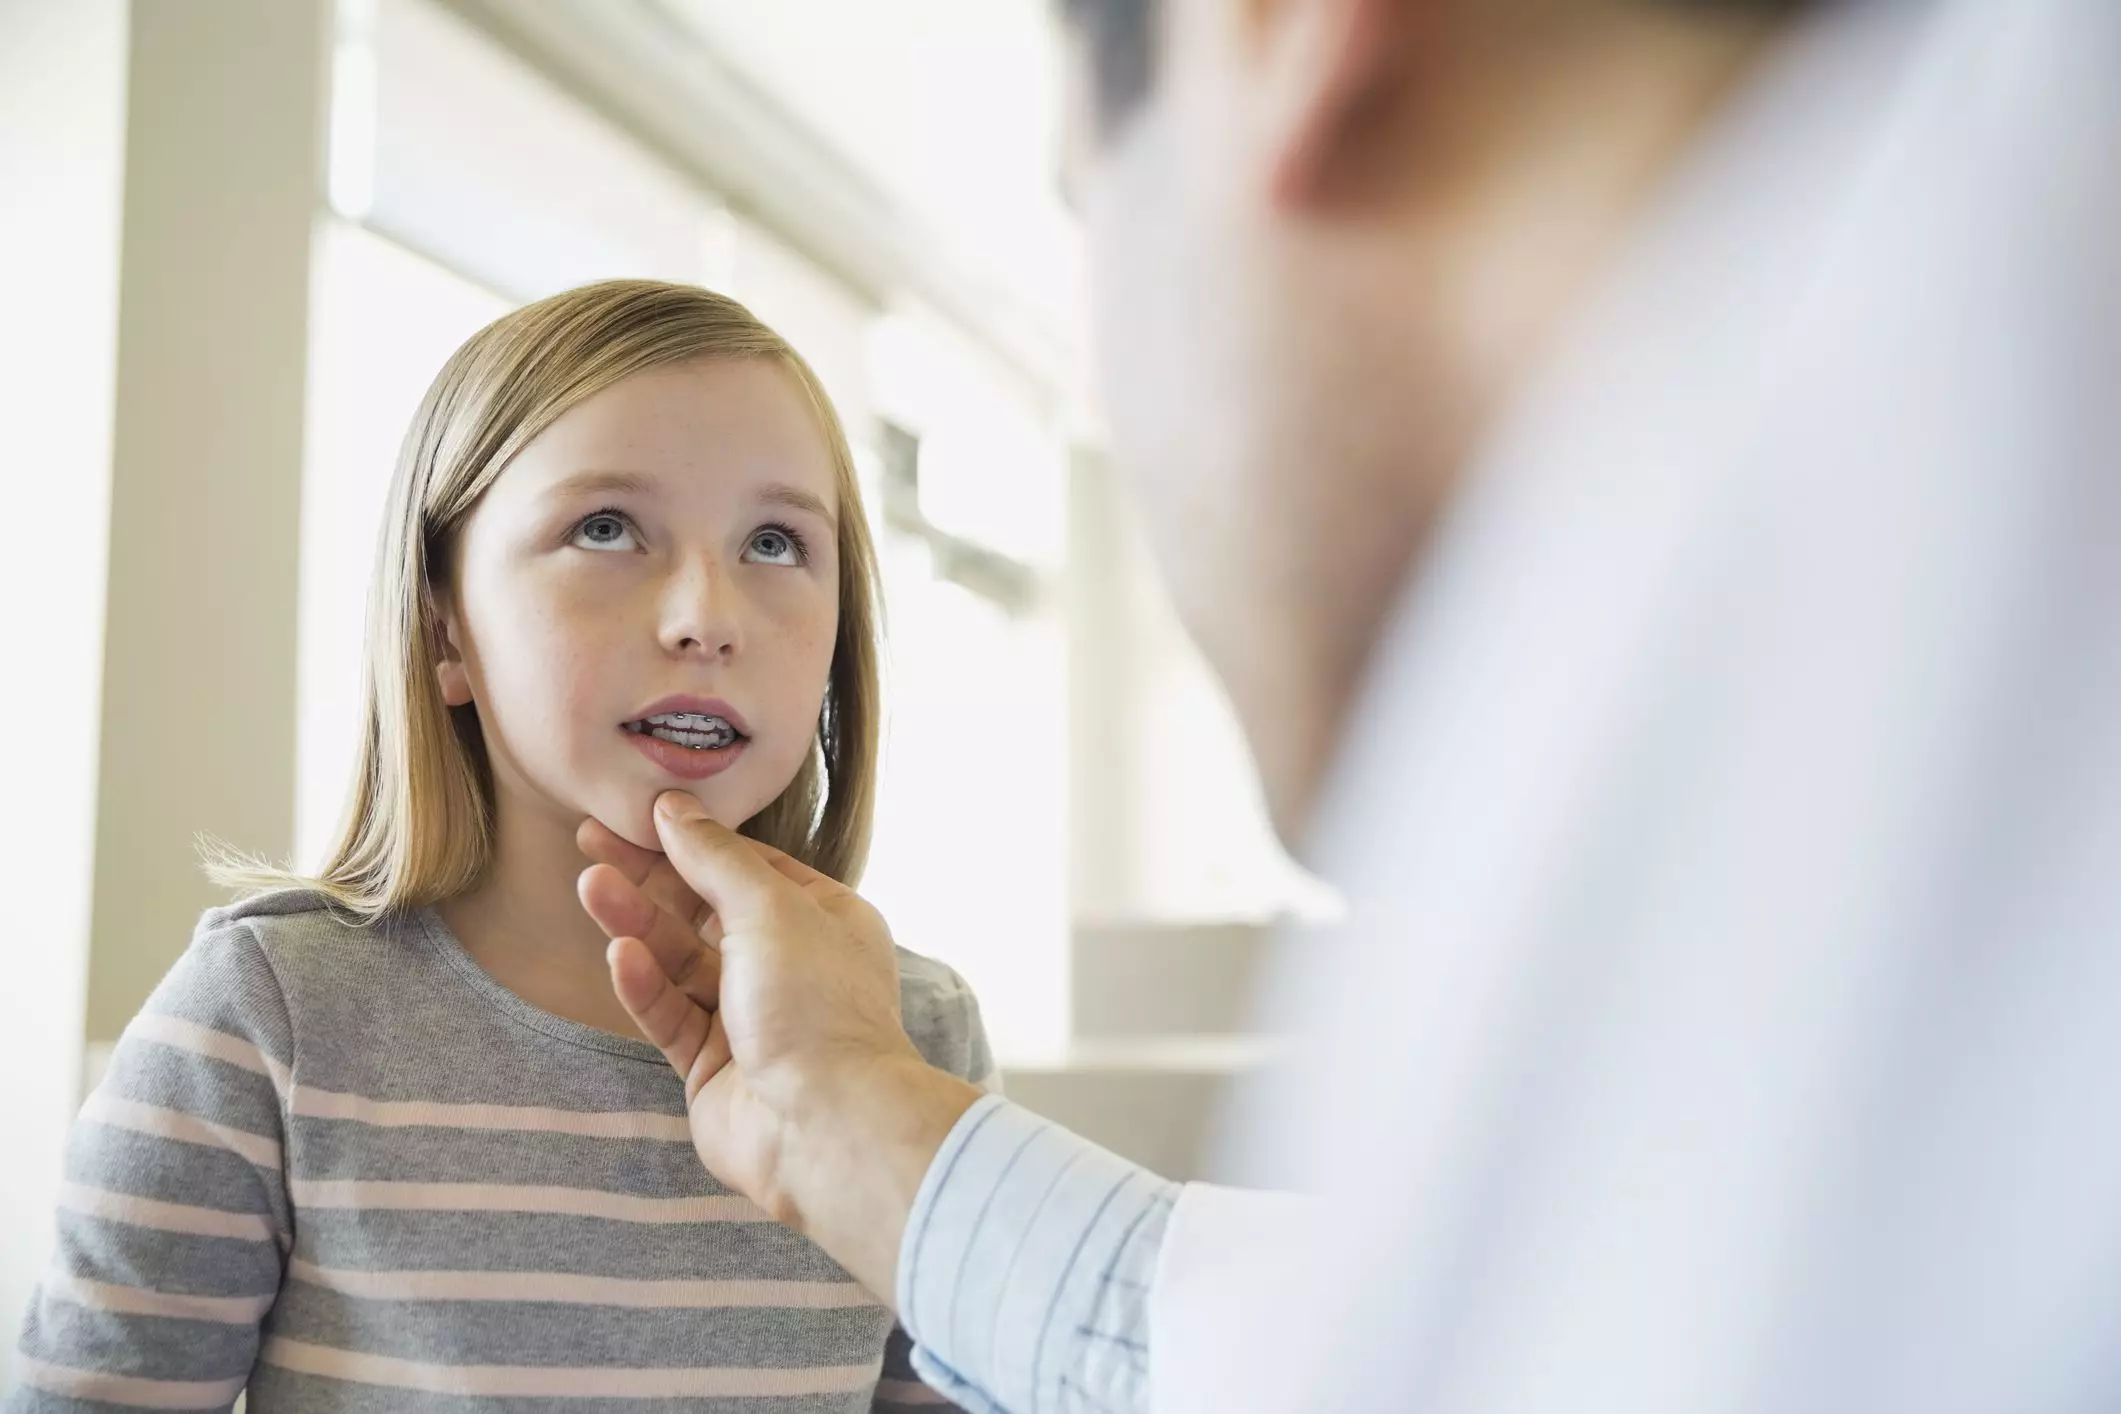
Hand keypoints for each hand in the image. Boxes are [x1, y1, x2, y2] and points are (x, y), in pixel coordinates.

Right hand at [576, 792, 982, 1300]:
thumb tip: (674, 809)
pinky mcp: (714, 1068)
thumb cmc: (817, 1007)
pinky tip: (619, 956)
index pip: (749, 867)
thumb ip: (715, 859)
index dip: (694, 841)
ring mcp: (750, 1020)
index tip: (641, 815)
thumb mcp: (769, 908)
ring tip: (591, 886)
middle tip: (589, 842)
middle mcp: (790, 966)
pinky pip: (672, 1016)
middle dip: (650, 877)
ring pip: (681, 963)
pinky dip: (646, 986)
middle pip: (706, 911)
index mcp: (824, 921)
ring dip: (638, 925)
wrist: (827, 1127)